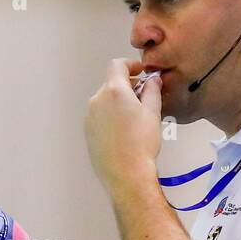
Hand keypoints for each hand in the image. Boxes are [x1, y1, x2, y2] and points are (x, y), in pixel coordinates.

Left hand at [84, 58, 161, 191]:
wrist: (126, 174)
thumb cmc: (141, 145)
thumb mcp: (153, 113)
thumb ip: (152, 91)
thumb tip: (153, 80)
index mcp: (114, 91)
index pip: (117, 65)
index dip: (130, 65)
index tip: (141, 71)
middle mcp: (97, 100)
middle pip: (112, 84)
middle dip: (128, 86)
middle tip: (144, 97)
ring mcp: (90, 116)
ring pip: (105, 101)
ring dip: (119, 102)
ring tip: (135, 118)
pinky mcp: (88, 131)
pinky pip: (100, 116)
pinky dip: (111, 116)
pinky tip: (124, 131)